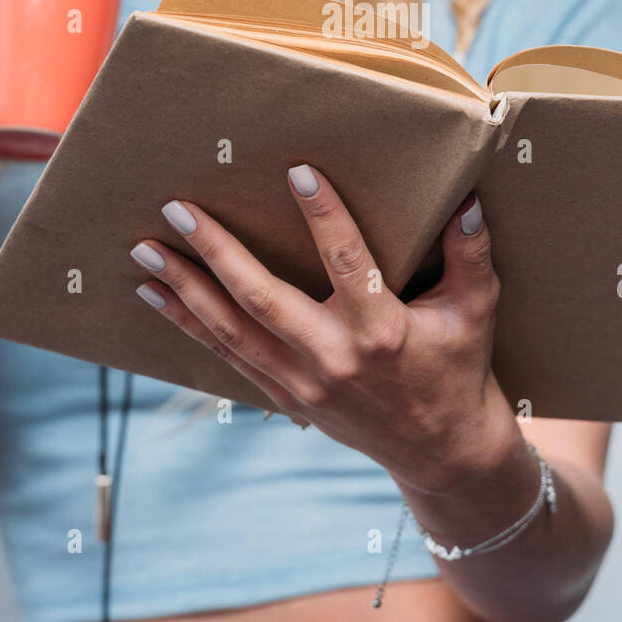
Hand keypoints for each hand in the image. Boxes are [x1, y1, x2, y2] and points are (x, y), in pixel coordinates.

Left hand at [129, 165, 521, 493]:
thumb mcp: (476, 311)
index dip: (324, 215)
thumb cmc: (459, 369)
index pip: (349, 261)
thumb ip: (471, 255)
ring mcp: (303, 383)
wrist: (441, 452)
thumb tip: (467, 199)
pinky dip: (189, 325)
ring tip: (145, 251)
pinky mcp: (286, 397)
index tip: (297, 169)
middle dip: (216, 252)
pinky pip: (227, 357)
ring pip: (231, 331)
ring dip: (184, 289)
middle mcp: (334, 359)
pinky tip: (157, 296)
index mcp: (383, 332)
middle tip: (179, 209)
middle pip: (263, 298)